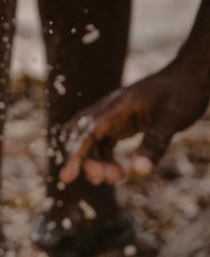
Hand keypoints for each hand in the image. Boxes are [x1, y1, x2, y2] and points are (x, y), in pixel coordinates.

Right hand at [59, 61, 209, 184]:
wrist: (189, 76)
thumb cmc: (183, 93)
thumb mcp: (173, 118)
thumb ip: (155, 143)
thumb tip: (138, 172)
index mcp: (117, 106)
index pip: (88, 132)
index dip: (76, 155)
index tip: (68, 177)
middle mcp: (107, 110)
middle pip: (81, 136)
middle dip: (84, 160)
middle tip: (102, 180)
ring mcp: (111, 117)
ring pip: (90, 142)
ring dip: (95, 162)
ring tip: (115, 178)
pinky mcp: (117, 123)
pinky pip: (101, 143)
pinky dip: (104, 159)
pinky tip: (117, 171)